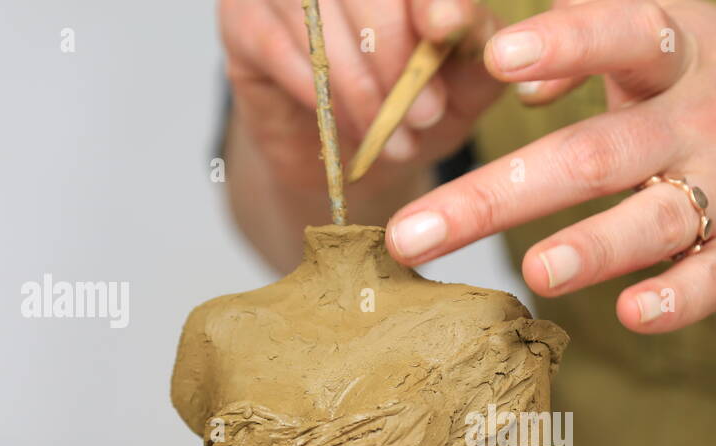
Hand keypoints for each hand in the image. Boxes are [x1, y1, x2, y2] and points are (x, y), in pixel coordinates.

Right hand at [219, 0, 502, 193]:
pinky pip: (279, 47)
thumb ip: (474, 42)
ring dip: (359, 87)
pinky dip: (321, 95)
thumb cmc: (417, 107)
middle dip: (395, 53)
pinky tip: (347, 130)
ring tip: (392, 141)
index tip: (444, 31)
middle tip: (424, 115)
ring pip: (316, 17)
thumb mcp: (464, 80)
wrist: (356, 157)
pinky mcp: (241, 19)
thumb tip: (456, 21)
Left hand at [385, 0, 715, 331]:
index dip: (566, 43)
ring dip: (595, 247)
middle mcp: (706, 116)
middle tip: (417, 233)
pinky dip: (676, 297)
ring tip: (536, 273)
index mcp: (682, 52)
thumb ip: (593, 43)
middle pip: (599, 153)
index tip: (503, 61)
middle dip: (502, 193)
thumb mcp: (681, 41)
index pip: (622, 33)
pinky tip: (632, 315)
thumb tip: (520, 77)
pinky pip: (715, 278)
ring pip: (657, 219)